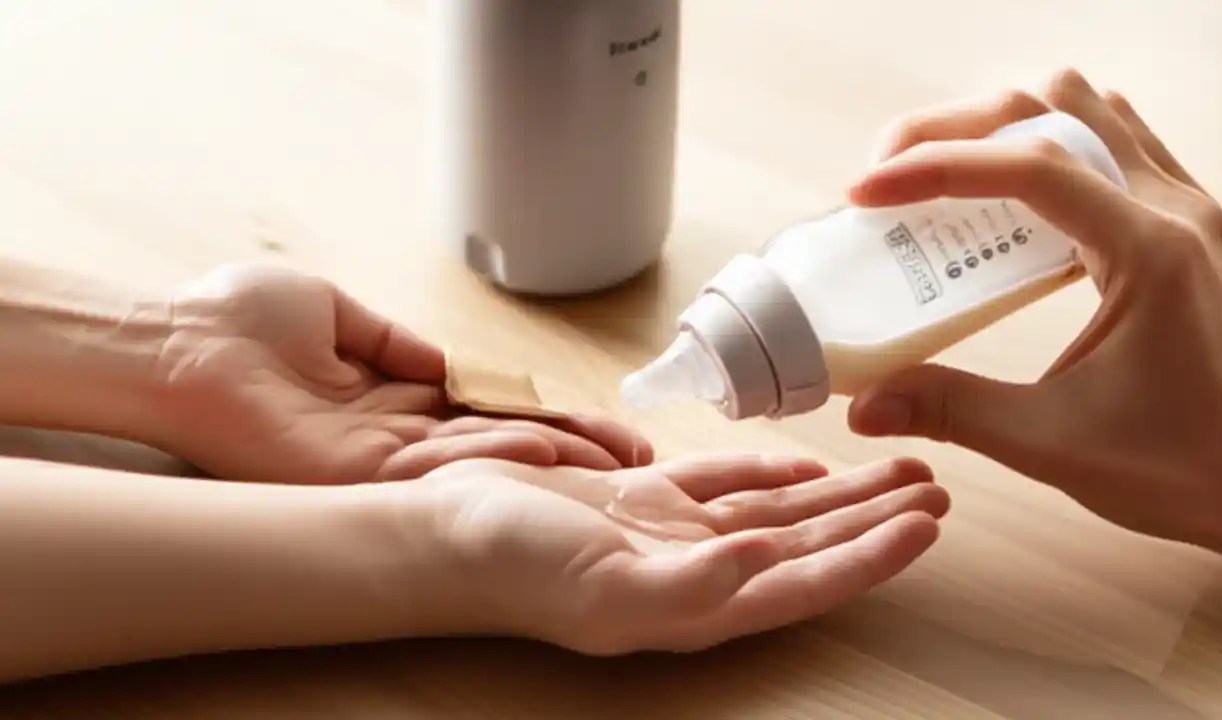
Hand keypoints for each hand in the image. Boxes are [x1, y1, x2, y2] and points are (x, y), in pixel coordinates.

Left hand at [154, 264, 650, 482]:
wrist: (179, 339)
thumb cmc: (240, 316)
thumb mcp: (340, 312)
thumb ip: (397, 343)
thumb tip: (446, 364)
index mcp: (395, 397)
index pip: (490, 412)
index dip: (548, 416)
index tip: (604, 426)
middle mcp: (394, 436)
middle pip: (497, 444)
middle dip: (570, 450)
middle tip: (636, 461)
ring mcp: (373, 461)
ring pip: (477, 464)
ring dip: (546, 460)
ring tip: (611, 462)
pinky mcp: (347, 475)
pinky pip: (428, 473)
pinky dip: (487, 464)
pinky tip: (543, 455)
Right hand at [387, 454, 946, 653]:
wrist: (443, 535)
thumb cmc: (512, 567)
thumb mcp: (602, 584)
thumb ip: (690, 583)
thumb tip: (767, 562)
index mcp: (698, 604)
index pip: (808, 581)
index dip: (872, 558)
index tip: (928, 526)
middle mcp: (696, 573)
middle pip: (809, 545)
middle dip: (874, 519)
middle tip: (937, 488)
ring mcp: (670, 535)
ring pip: (778, 512)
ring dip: (839, 492)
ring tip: (898, 471)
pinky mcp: (642, 500)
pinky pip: (723, 483)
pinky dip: (768, 472)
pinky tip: (805, 468)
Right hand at [845, 69, 1221, 566]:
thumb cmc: (1185, 467)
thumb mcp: (1054, 444)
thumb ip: (952, 410)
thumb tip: (864, 404)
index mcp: (1149, 250)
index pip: (1028, 166)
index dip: (934, 167)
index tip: (865, 190)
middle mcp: (1172, 208)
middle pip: (1053, 107)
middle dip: (957, 128)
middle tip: (891, 174)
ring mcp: (1184, 209)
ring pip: (1086, 111)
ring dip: (1004, 128)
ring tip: (943, 177)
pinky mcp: (1183, 227)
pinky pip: (1112, 144)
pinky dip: (1046, 150)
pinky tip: (1007, 204)